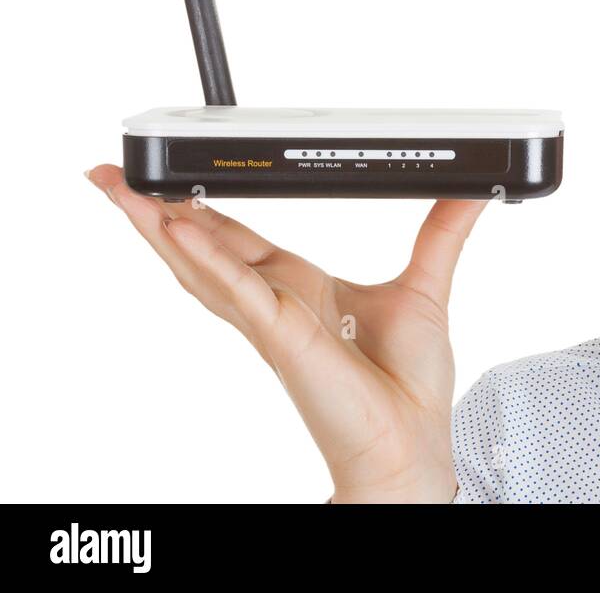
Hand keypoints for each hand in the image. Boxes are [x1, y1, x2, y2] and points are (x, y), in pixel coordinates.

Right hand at [85, 165, 487, 502]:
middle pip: (201, 247)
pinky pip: (238, 293)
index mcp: (299, 287)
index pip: (237, 238)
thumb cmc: (407, 382)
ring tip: (121, 190)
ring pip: (201, 266)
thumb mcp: (426, 286)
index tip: (173, 176)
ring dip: (160, 228)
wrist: (413, 440)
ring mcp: (271, 320)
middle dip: (155, 209)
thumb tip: (472, 189)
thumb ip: (441, 233)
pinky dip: (207, 260)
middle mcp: (275, 302)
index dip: (202, 206)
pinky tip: (178, 230)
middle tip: (114, 173)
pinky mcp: (282, 337)